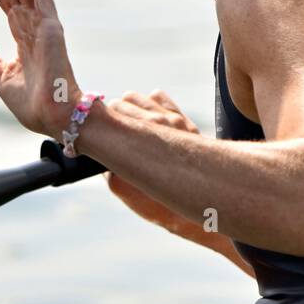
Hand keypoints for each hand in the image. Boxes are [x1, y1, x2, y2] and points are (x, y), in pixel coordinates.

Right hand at [103, 91, 205, 237]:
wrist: (205, 206)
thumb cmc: (165, 207)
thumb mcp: (132, 197)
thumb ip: (112, 175)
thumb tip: (101, 159)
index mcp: (144, 139)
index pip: (113, 113)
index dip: (102, 124)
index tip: (97, 133)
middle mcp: (159, 123)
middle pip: (122, 102)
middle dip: (113, 117)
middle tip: (112, 134)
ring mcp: (173, 119)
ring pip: (136, 97)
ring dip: (129, 109)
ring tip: (128, 128)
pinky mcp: (183, 119)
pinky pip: (157, 96)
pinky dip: (149, 104)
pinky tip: (147, 121)